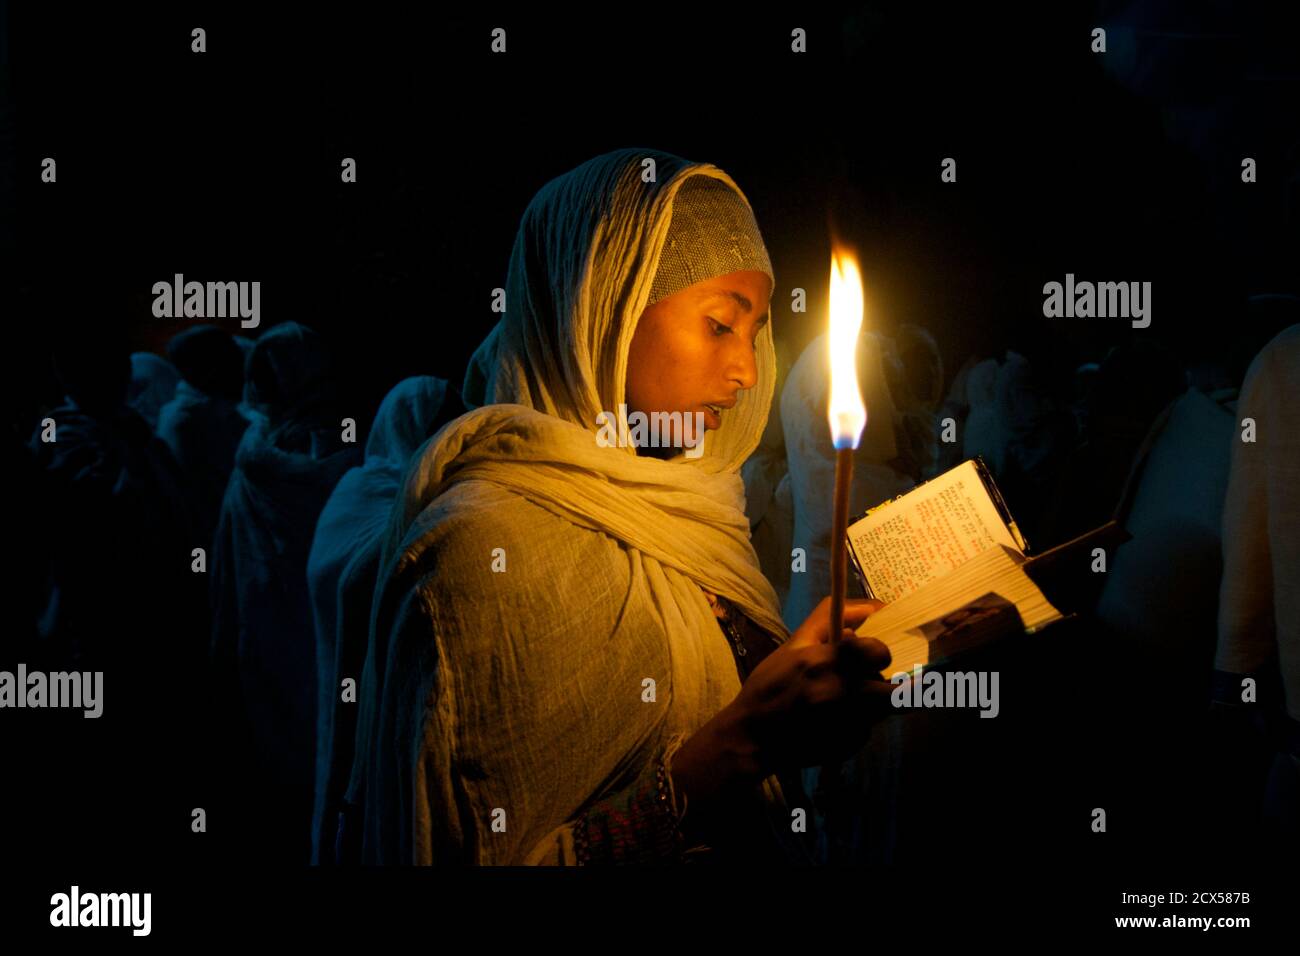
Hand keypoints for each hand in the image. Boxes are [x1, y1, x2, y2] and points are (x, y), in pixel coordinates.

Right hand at [725, 595, 894, 772]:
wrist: (752, 736)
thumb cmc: (770, 685)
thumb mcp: (794, 644)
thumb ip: (828, 618)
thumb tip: (868, 609)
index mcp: (827, 661)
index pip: (879, 653)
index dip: (879, 654)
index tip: (872, 657)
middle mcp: (843, 692)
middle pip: (894, 689)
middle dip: (887, 685)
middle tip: (868, 683)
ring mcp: (849, 723)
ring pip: (883, 708)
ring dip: (872, 703)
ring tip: (842, 703)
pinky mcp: (851, 746)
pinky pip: (867, 729)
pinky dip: (857, 724)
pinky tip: (833, 723)